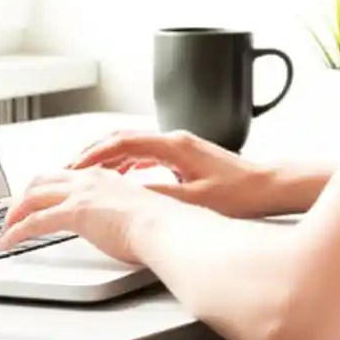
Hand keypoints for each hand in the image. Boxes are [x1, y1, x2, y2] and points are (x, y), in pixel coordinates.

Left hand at [0, 167, 178, 263]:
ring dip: (14, 215)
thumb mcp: (133, 213)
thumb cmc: (159, 227)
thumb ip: (117, 214)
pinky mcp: (74, 212)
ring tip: (5, 231)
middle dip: (23, 198)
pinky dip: (15, 232)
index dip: (44, 189)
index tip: (35, 201)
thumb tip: (112, 228)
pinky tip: (7, 243)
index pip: (63, 178)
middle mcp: (88, 180)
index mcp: (103, 178)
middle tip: (13, 215)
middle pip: (41, 181)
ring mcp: (80, 194)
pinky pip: (34, 222)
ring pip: (32, 198)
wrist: (166, 228)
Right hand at [67, 130, 280, 218]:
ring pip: (131, 144)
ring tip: (86, 173)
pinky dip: (125, 161)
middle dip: (93, 153)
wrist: (269, 185)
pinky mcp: (183, 155)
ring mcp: (178, 145)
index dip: (95, 154)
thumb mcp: (195, 201)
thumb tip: (127, 196)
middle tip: (69, 168)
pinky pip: (144, 152)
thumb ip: (159, 196)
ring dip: (107, 157)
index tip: (74, 166)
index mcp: (174, 145)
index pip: (123, 142)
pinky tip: (119, 174)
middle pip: (122, 138)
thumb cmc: (241, 193)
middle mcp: (173, 139)